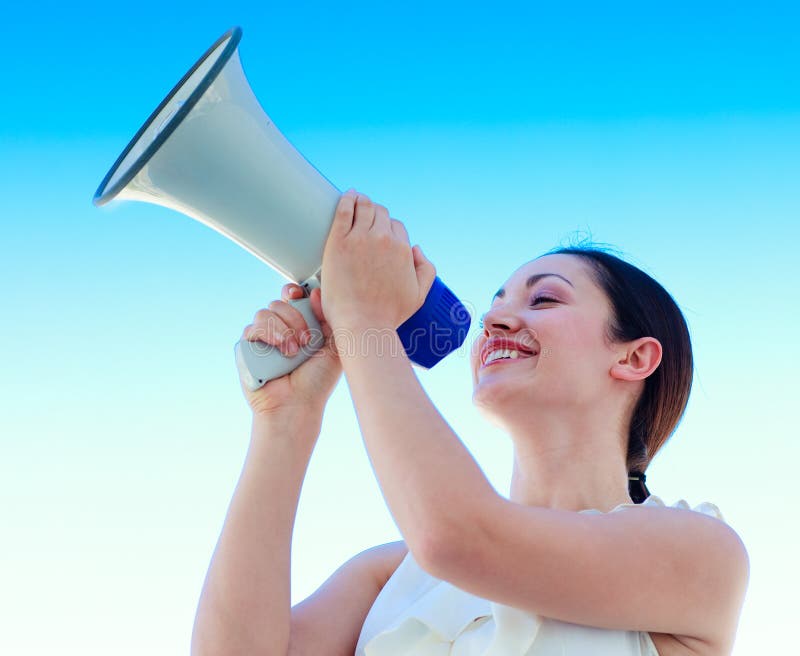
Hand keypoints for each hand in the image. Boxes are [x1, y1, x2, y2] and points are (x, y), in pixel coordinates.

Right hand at [239, 283, 341, 417]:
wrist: (298, 405)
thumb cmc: (317, 381)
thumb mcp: (333, 346)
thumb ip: (328, 318)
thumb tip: (316, 292)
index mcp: (299, 326)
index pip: (291, 298)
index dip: (293, 291)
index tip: (299, 293)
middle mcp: (279, 330)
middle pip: (278, 303)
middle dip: (294, 318)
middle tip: (306, 341)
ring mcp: (262, 339)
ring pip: (264, 313)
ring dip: (282, 329)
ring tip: (293, 351)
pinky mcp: (247, 349)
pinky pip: (251, 329)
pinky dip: (268, 336)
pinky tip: (279, 352)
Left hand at [321, 190, 436, 331]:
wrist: (363, 324)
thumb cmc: (389, 315)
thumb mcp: (419, 294)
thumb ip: (426, 270)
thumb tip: (416, 249)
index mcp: (403, 250)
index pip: (396, 226)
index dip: (388, 228)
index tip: (379, 230)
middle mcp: (384, 239)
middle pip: (380, 213)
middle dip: (375, 213)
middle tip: (365, 216)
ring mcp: (360, 239)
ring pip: (364, 207)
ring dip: (361, 201)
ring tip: (355, 200)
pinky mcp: (338, 242)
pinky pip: (343, 210)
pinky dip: (347, 199)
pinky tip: (347, 196)